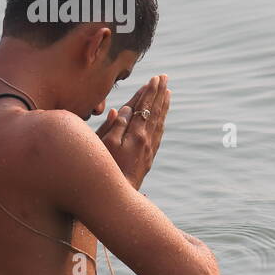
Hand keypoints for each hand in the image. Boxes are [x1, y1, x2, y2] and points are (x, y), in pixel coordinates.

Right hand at [96, 74, 169, 188]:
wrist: (120, 195)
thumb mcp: (105, 145)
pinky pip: (158, 134)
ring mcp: (149, 148)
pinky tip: (162, 118)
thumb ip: (115, 125)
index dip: (149, 92)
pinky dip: (161, 121)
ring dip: (163, 106)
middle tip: (165, 78)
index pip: (144, 107)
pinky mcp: (148, 157)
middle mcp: (146, 139)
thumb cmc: (107, 168)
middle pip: (155, 111)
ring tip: (168, 93)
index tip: (155, 78)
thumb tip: (121, 108)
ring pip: (159, 122)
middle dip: (160, 93)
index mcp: (136, 134)